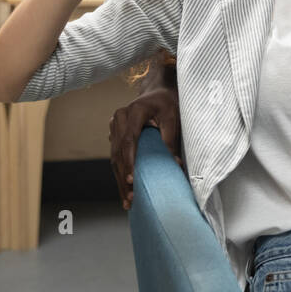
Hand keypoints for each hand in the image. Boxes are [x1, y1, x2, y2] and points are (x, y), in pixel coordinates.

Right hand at [109, 86, 183, 209]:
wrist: (158, 91)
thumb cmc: (167, 103)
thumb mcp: (173, 117)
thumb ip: (171, 139)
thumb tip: (175, 165)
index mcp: (134, 112)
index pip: (129, 141)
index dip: (129, 162)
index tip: (132, 181)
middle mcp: (119, 118)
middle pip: (118, 153)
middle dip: (123, 178)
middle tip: (130, 198)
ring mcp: (114, 126)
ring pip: (114, 157)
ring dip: (120, 179)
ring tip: (127, 200)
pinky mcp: (115, 134)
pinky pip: (115, 156)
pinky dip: (120, 172)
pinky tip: (124, 189)